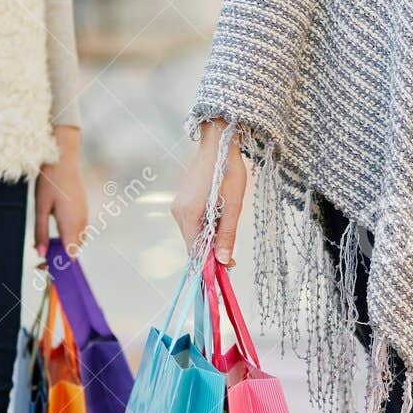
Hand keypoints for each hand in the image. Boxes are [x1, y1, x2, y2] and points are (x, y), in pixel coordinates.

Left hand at [36, 126, 89, 256]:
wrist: (63, 157)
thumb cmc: (50, 181)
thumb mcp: (41, 208)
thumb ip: (41, 232)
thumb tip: (41, 254)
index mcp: (71, 224)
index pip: (70, 255)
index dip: (59, 264)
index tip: (43, 268)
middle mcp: (82, 222)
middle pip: (75, 249)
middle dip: (61, 257)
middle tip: (41, 259)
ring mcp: (85, 214)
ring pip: (79, 240)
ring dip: (66, 246)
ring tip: (47, 244)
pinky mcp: (84, 208)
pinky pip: (80, 229)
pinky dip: (70, 235)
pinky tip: (57, 229)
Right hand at [170, 120, 246, 264]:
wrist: (218, 143)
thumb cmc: (228, 171)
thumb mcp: (234, 205)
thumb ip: (227, 234)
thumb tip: (224, 261)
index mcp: (189, 214)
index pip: (194, 251)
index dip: (209, 263)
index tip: (226, 268)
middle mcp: (178, 212)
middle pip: (193, 243)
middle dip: (211, 250)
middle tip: (232, 252)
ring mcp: (178, 206)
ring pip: (193, 233)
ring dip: (209, 237)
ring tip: (226, 224)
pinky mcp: (182, 201)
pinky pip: (192, 222)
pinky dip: (205, 226)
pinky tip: (218, 214)